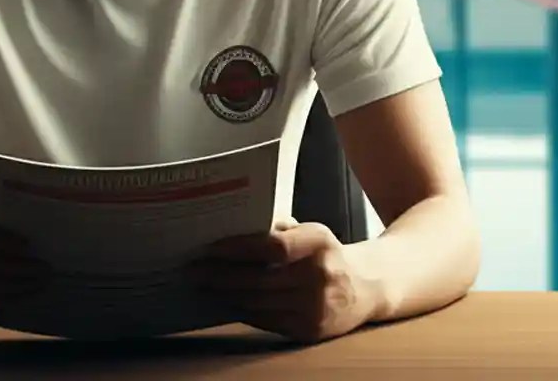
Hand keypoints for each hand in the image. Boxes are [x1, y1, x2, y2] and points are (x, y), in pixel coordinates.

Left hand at [189, 219, 382, 342]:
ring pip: (258, 303)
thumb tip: (230, 227)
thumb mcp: (309, 232)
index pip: (272, 247)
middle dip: (219, 276)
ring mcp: (316, 307)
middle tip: (192, 271)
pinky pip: (266, 320)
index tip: (208, 249)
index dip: (237, 249)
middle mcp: (320, 276)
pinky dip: (242, 310)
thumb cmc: (326, 254)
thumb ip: (276, 229)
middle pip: (258, 280)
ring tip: (202, 286)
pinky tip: (225, 300)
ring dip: (225, 295)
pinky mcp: (310, 330)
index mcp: (320, 243)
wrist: (366, 288)